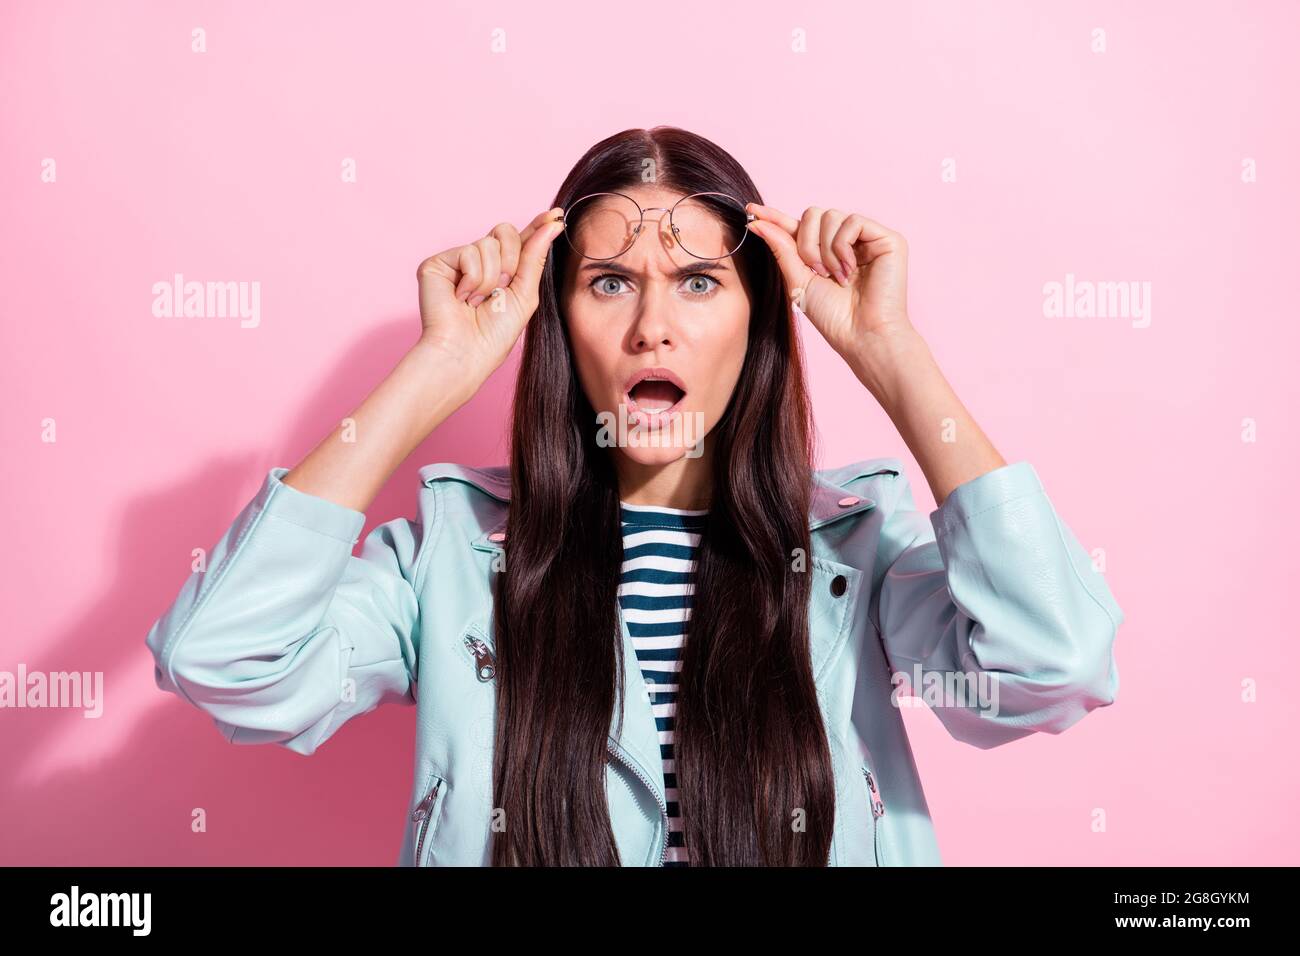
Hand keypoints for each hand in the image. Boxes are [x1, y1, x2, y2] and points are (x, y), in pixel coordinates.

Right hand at [416, 207, 564, 377]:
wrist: (466, 352)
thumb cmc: (495, 333)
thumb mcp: (525, 294)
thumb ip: (535, 257)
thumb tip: (552, 223)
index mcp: (502, 269)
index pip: (521, 239)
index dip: (537, 225)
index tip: (556, 215)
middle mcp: (479, 261)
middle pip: (505, 232)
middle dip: (512, 260)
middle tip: (501, 289)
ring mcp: (457, 261)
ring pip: (488, 243)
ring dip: (491, 277)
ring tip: (479, 301)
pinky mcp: (437, 263)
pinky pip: (468, 252)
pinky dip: (473, 279)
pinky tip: (462, 298)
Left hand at [744, 203, 918, 367]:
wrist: (862, 335)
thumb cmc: (833, 316)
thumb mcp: (798, 281)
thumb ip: (781, 249)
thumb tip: (758, 222)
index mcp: (826, 251)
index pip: (798, 226)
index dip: (775, 217)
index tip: (751, 211)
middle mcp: (847, 241)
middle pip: (813, 214)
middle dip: (806, 244)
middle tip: (817, 273)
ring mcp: (867, 238)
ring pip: (830, 215)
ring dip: (825, 250)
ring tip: (836, 277)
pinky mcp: (887, 238)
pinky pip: (852, 221)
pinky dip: (843, 246)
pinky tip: (851, 270)